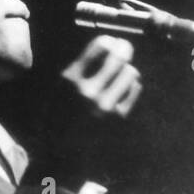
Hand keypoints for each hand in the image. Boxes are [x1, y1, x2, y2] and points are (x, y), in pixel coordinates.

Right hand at [43, 35, 141, 187]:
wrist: (62, 152)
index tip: (111, 41)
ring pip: (130, 73)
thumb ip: (79, 68)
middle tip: (125, 48)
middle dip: (123, 50)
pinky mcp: (119, 118)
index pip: (98, 47)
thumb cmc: (58, 116)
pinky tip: (123, 88)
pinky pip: (134, 90)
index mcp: (69, 79)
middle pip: (118, 58)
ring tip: (122, 73)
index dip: (108, 41)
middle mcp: (88, 90)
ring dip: (127, 70)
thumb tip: (107, 45)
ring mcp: (106, 105)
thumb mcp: (59, 87)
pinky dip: (131, 86)